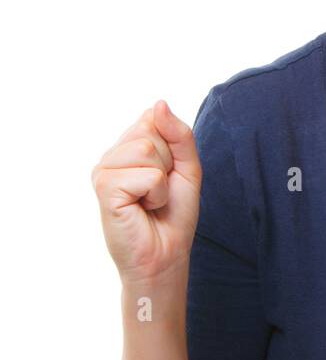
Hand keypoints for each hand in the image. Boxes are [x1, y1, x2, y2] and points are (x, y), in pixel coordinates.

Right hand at [91, 100, 202, 285]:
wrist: (165, 256)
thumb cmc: (174, 216)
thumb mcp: (187, 169)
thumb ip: (179, 135)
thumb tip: (158, 103)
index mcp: (127, 147)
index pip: (154, 118)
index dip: (174, 148)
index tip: (168, 176)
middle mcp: (111, 155)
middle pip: (151, 130)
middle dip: (169, 164)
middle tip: (159, 192)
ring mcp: (104, 170)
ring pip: (148, 149)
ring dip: (162, 181)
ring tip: (151, 201)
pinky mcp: (105, 187)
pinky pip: (147, 174)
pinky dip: (157, 194)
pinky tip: (143, 209)